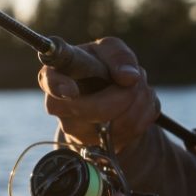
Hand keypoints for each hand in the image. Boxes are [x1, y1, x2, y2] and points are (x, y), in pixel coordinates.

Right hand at [38, 37, 159, 151]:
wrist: (105, 94)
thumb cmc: (100, 66)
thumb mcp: (108, 49)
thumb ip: (118, 55)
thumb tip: (130, 77)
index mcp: (56, 75)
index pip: (50, 82)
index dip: (59, 87)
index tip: (72, 90)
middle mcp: (61, 107)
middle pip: (96, 110)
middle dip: (126, 94)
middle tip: (134, 79)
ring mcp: (78, 132)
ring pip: (121, 124)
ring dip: (140, 100)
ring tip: (136, 87)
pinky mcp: (98, 146)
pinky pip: (133, 132)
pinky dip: (145, 113)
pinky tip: (137, 103)